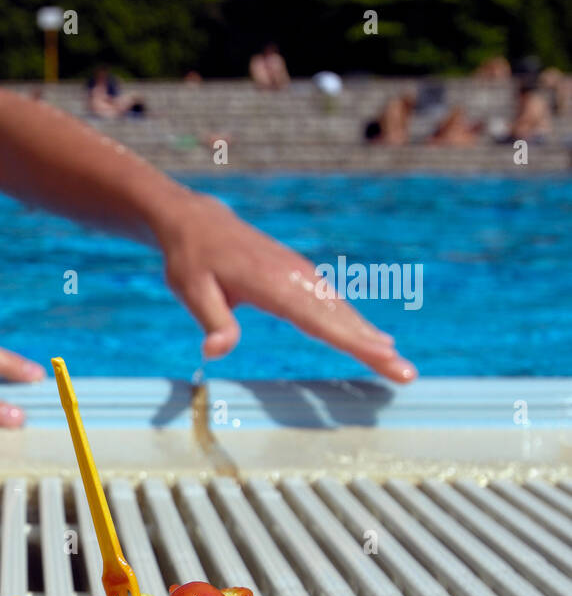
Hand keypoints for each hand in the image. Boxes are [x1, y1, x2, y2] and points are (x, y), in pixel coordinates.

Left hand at [153, 191, 416, 381]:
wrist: (197, 223)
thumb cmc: (191, 260)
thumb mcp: (190, 291)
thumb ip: (212, 322)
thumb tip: (214, 353)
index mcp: (271, 282)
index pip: (317, 318)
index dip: (351, 340)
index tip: (383, 355)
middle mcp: (294, 275)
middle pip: (338, 317)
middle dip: (373, 346)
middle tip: (406, 373)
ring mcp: (300, 273)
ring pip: (340, 309)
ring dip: (369, 336)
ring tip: (396, 362)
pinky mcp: (299, 274)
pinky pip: (332, 302)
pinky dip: (354, 322)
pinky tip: (372, 339)